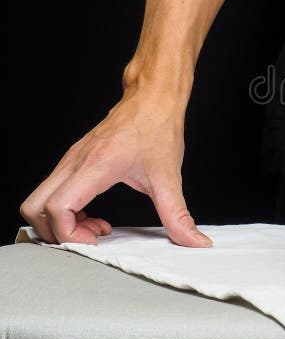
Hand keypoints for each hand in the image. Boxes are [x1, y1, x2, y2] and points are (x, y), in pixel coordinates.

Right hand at [20, 90, 211, 246]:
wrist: (153, 98)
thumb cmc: (158, 128)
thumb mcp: (169, 178)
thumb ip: (179, 215)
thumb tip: (195, 240)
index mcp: (96, 166)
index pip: (58, 208)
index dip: (70, 233)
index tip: (96, 239)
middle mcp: (75, 162)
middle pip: (34, 207)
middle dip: (55, 232)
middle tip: (89, 237)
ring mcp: (71, 159)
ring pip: (38, 199)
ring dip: (58, 221)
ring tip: (92, 227)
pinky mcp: (74, 159)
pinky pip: (52, 190)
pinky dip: (64, 210)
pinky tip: (93, 213)